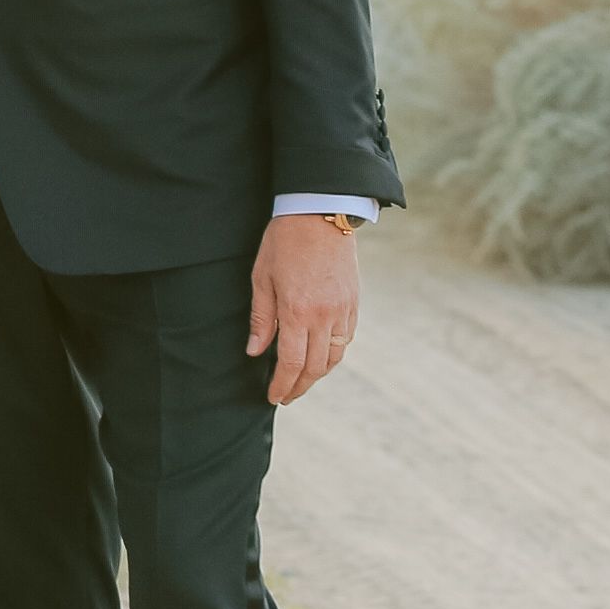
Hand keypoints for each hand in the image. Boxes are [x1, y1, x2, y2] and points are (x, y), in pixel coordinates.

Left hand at [246, 213, 358, 406]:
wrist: (321, 213)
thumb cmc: (285, 241)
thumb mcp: (263, 277)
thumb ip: (262, 318)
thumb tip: (256, 351)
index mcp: (297, 311)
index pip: (291, 363)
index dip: (282, 385)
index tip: (274, 396)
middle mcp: (324, 316)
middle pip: (315, 367)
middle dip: (299, 387)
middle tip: (286, 395)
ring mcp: (342, 310)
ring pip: (334, 357)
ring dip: (318, 375)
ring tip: (302, 380)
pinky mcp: (353, 302)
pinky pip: (347, 339)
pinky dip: (333, 354)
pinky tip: (321, 356)